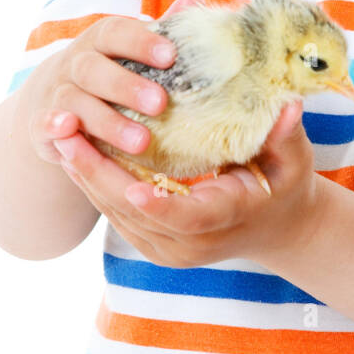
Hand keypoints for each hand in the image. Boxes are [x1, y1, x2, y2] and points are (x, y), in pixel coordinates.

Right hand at [20, 8, 179, 168]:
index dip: (141, 42)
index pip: (116, 33)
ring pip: (76, 102)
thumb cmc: (107, 69)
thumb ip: (159, 29)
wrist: (51, 94)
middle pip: (95, 70)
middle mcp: (76, 63)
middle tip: (160, 104)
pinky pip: (43, 123)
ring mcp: (57, 92)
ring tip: (142, 141)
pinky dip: (53, 125)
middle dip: (127, 87)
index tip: (170, 55)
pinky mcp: (42, 123)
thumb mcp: (129, 48)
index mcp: (100, 40)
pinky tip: (70, 129)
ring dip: (107, 122)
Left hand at [52, 98, 325, 267]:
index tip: (132, 186)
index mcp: (226, 220)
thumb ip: (285, 134)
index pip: (187, 218)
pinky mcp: (149, 240)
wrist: (277, 228)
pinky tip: (71, 149)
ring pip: (115, 212)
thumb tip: (288, 105)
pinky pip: (113, 211)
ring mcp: (165, 247)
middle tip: (68, 136)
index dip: (158, 204)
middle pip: (136, 213)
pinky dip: (91, 181)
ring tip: (59, 133)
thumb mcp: (293, 160)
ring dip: (85, 175)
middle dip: (98, 175)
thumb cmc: (286, 185)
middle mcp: (190, 244)